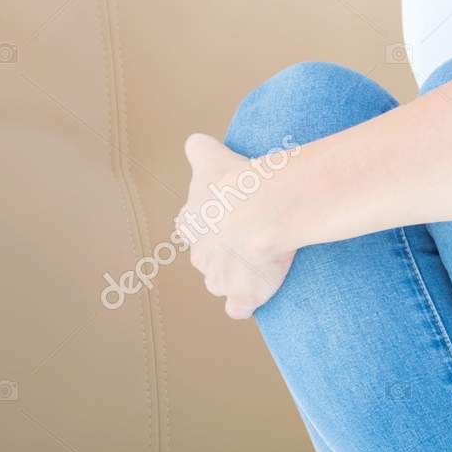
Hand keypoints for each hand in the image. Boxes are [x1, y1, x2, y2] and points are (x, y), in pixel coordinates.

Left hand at [180, 133, 296, 318]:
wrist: (260, 212)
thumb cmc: (237, 183)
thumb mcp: (211, 157)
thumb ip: (200, 151)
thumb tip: (195, 144)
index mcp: (191, 221)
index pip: (192, 224)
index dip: (211, 220)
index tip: (229, 212)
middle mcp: (200, 253)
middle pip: (206, 256)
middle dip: (221, 250)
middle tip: (247, 236)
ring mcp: (218, 278)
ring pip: (220, 282)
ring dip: (234, 276)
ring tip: (258, 265)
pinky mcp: (242, 295)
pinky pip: (238, 307)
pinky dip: (245, 304)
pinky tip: (255, 297)